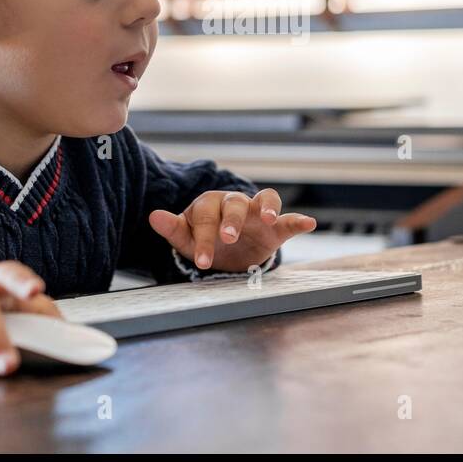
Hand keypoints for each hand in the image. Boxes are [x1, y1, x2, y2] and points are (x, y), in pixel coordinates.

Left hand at [148, 188, 315, 273]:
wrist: (224, 252)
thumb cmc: (203, 240)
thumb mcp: (186, 238)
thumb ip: (172, 228)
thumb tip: (153, 216)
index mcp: (210, 204)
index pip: (206, 217)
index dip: (204, 238)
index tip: (202, 261)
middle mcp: (234, 203)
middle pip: (234, 204)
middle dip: (231, 221)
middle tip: (227, 238)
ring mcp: (257, 214)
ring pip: (264, 200)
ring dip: (267, 207)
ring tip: (269, 218)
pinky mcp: (275, 228)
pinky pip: (288, 221)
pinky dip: (298, 221)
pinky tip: (308, 224)